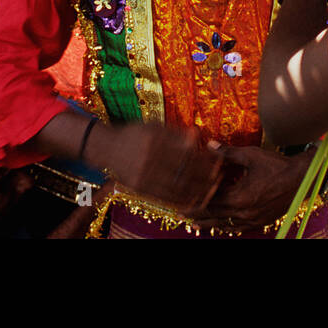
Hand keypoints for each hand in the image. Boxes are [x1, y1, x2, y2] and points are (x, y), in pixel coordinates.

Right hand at [86, 122, 222, 215]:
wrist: (106, 148)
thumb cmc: (134, 134)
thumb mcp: (154, 127)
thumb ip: (176, 132)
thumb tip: (198, 133)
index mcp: (155, 141)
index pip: (187, 152)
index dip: (206, 157)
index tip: (219, 158)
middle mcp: (149, 159)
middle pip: (185, 171)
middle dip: (206, 175)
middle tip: (221, 176)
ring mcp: (144, 176)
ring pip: (177, 187)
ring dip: (198, 190)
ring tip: (213, 190)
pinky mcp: (140, 189)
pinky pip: (165, 198)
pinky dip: (182, 200)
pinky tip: (195, 200)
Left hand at [191, 146, 313, 230]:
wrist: (302, 178)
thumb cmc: (276, 165)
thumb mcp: (250, 155)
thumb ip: (227, 153)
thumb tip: (210, 146)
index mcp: (239, 198)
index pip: (210, 202)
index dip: (195, 202)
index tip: (181, 203)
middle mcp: (244, 213)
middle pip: (215, 216)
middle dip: (197, 216)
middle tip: (181, 216)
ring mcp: (253, 220)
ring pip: (226, 225)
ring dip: (210, 224)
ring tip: (196, 225)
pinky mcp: (261, 221)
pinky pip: (239, 228)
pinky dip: (227, 227)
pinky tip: (221, 226)